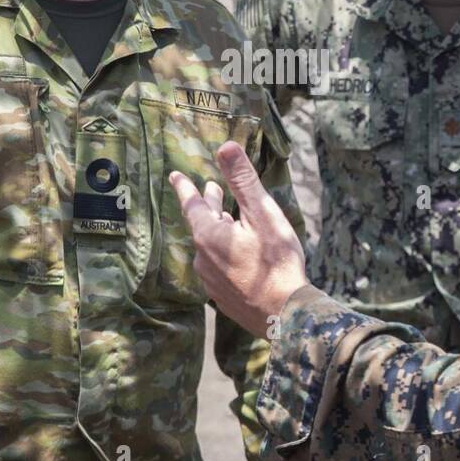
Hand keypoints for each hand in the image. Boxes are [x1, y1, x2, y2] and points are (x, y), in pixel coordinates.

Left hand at [169, 141, 308, 337]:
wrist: (284, 313)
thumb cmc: (276, 261)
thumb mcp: (262, 214)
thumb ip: (242, 180)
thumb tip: (226, 147)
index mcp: (209, 235)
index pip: (192, 204)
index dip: (185, 188)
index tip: (175, 176)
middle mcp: (202, 257)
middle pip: (202, 225)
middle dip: (207, 205)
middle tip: (210, 190)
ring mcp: (210, 280)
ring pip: (210, 247)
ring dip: (218, 230)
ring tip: (228, 220)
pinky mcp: (222, 297)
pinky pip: (218, 267)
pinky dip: (225, 253)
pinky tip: (239, 255)